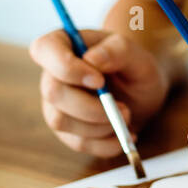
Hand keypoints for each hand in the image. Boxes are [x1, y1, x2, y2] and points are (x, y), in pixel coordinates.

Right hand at [30, 28, 167, 157]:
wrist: (143, 94)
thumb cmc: (135, 67)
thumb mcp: (136, 55)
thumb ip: (118, 51)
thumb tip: (91, 59)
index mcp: (66, 44)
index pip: (44, 49)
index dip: (66, 67)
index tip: (99, 81)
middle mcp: (54, 74)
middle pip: (52, 92)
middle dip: (90, 107)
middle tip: (124, 109)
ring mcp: (56, 103)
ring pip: (59, 121)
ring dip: (99, 126)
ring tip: (126, 117)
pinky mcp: (66, 129)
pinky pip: (76, 142)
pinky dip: (104, 143)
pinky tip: (124, 135)